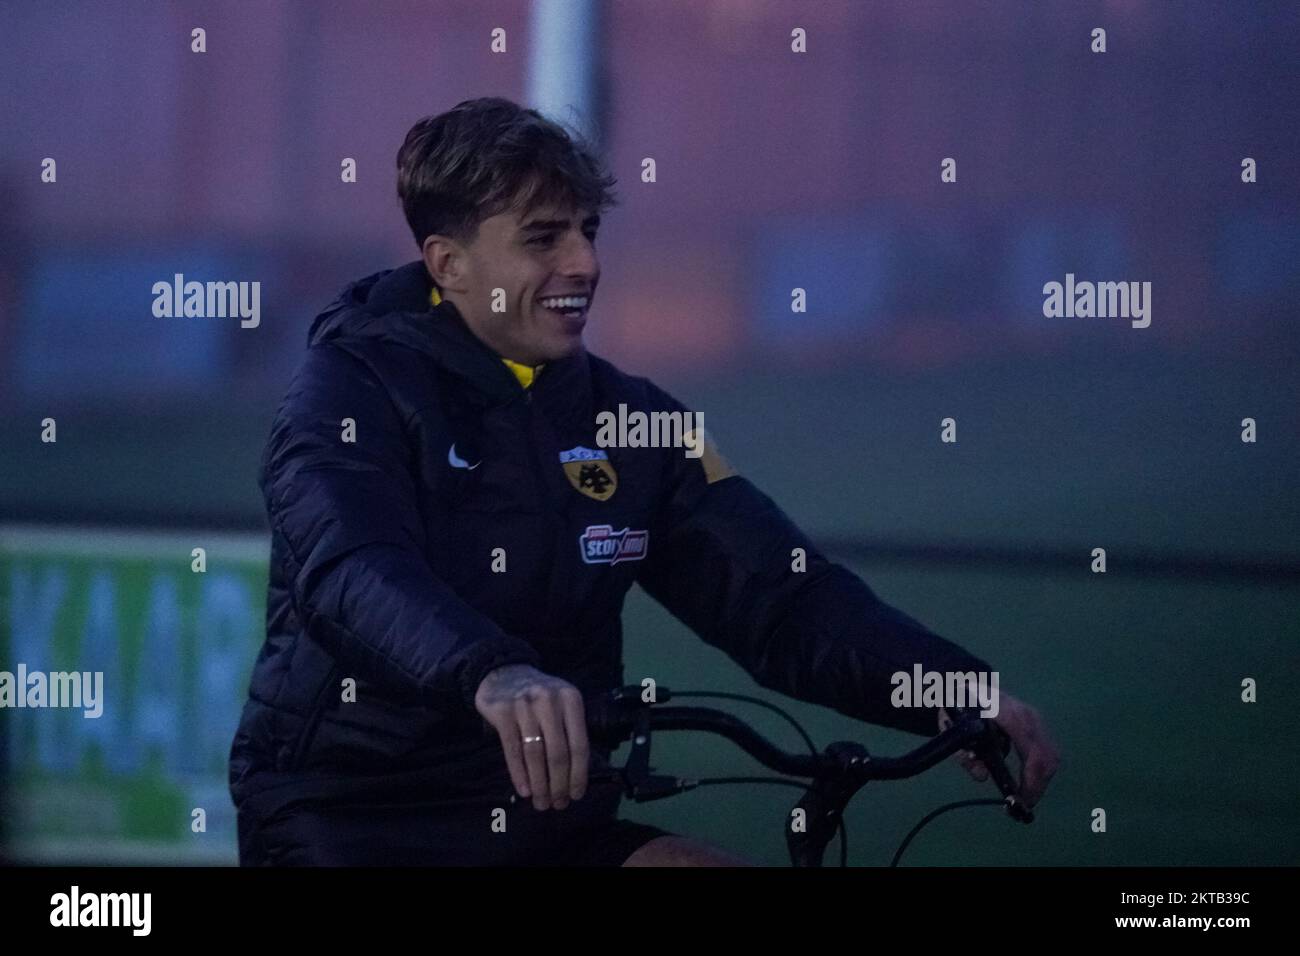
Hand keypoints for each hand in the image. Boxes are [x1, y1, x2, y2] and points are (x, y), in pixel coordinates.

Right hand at [474, 664, 589, 810]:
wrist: (504, 672)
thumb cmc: (539, 696)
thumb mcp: (562, 702)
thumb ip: (570, 730)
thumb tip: (577, 775)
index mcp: (571, 700)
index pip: (579, 744)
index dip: (579, 774)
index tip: (576, 795)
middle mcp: (550, 701)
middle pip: (558, 753)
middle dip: (559, 784)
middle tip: (557, 804)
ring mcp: (524, 706)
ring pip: (535, 754)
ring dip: (539, 784)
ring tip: (541, 802)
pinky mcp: (503, 713)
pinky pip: (513, 750)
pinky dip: (519, 774)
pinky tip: (524, 790)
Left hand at [939, 693, 1059, 807]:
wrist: (967, 683)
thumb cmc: (958, 707)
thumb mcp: (952, 731)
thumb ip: (965, 755)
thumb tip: (983, 776)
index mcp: (1005, 713)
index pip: (1031, 752)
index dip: (1030, 781)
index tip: (1020, 801)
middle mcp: (1026, 714)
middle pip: (1046, 757)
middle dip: (1037, 786)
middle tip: (1022, 805)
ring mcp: (1035, 716)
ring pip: (1051, 755)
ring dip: (1040, 780)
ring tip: (1024, 795)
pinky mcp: (1037, 722)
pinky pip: (1048, 751)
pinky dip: (1041, 770)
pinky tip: (1028, 781)